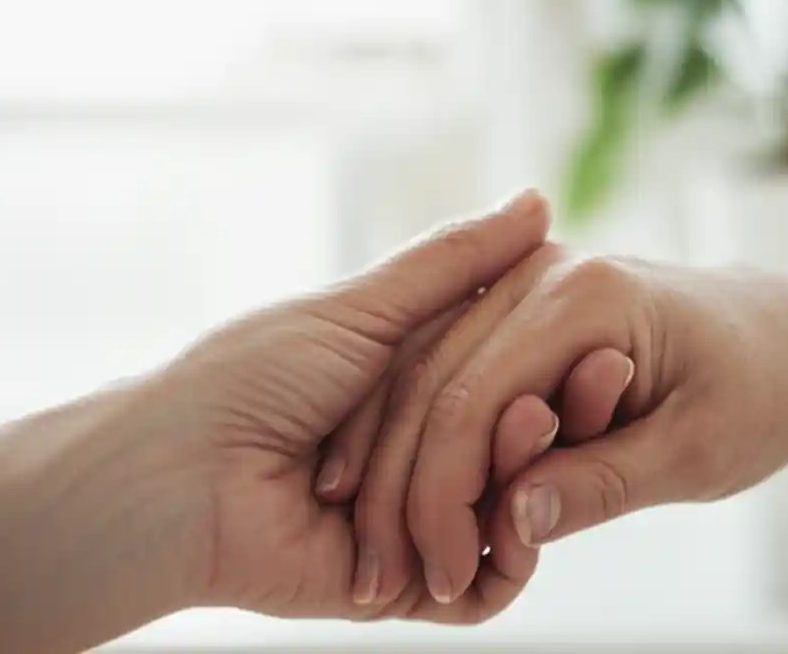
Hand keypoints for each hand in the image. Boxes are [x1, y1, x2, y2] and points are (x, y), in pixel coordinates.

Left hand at [135, 191, 563, 620]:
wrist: (184, 474)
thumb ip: (454, 264)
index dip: (558, 364)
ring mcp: (416, 523)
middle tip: (598, 380)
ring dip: (534, 473)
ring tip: (534, 433)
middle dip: (555, 417)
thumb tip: (542, 200)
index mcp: (406, 388)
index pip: (509, 379)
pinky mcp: (407, 587)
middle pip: (516, 448)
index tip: (603, 343)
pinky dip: (511, 555)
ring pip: (512, 514)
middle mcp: (415, 454)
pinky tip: (518, 515)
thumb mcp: (365, 307)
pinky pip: (486, 587)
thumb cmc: (256, 377)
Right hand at [357, 246, 787, 602]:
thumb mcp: (699, 452)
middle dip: (407, 488)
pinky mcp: (519, 312)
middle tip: (389, 584)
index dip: (443, 495)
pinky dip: (424, 441)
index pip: (476, 397)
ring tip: (394, 556)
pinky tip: (405, 501)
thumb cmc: (762, 391)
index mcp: (586, 293)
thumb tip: (509, 521)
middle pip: (433, 383)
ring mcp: (524, 285)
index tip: (438, 581)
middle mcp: (540, 273)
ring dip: (400, 467)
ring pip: (424, 377)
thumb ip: (604, 482)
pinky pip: (450, 374)